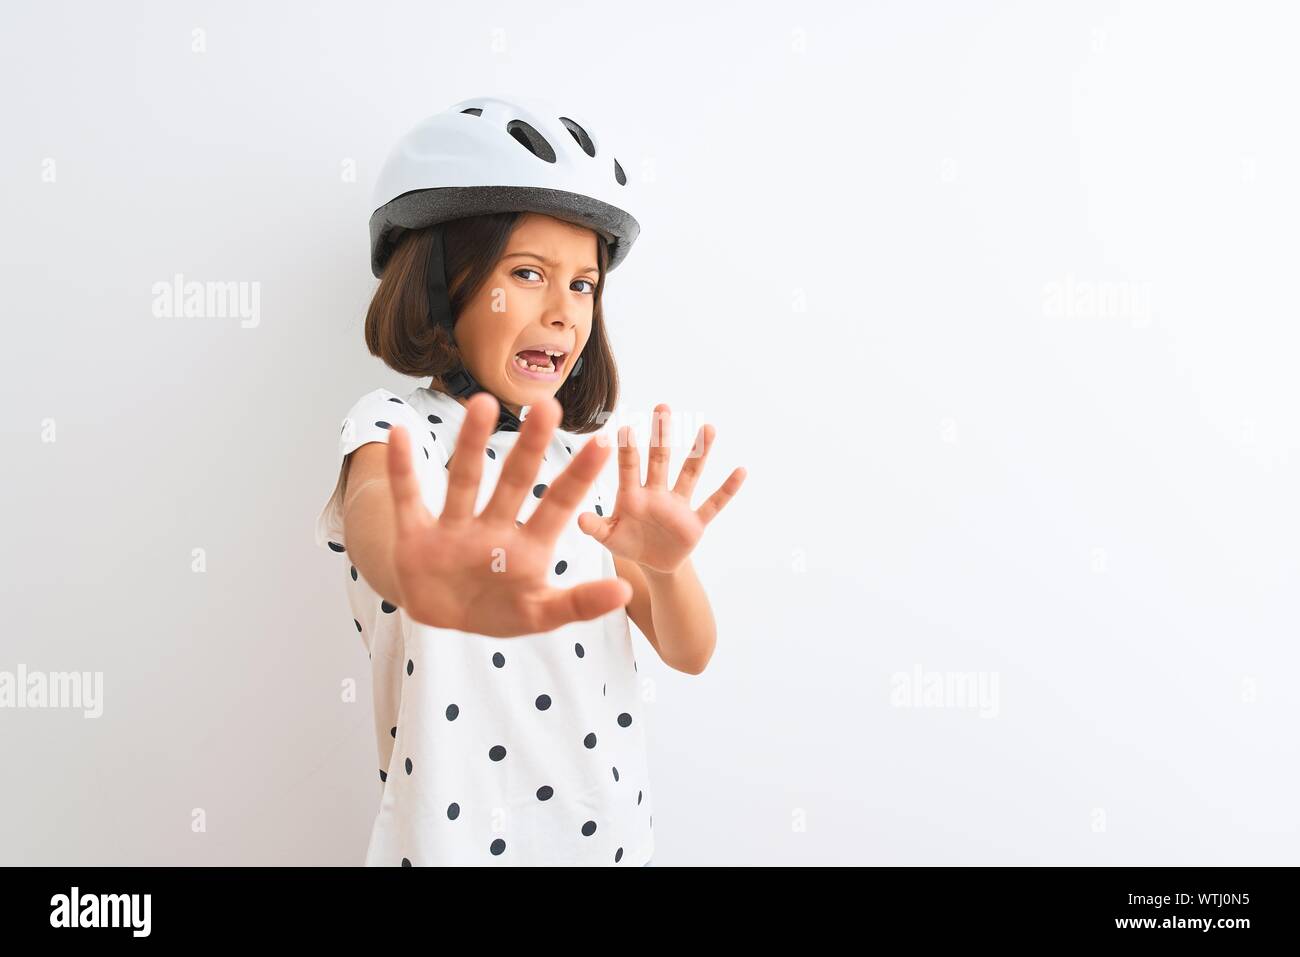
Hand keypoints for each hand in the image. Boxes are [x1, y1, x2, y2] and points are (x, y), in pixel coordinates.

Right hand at [385, 392, 631, 636]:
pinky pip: (408, 498)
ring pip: (465, 480)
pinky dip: (403, 470)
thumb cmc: (500, 610)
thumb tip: (627, 591)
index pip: (560, 504)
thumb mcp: (541, 615)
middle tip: (548, 405)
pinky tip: (400, 434)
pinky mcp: (416, 535)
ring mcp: (455, 528)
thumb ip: (580, 604)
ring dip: (471, 444)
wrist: (445, 620)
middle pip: (515, 480)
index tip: (604, 440)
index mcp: (529, 546)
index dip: (580, 475)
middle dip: (531, 446)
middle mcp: (494, 527)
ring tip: (482, 403)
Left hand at [577, 403, 745, 573]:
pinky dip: (727, 490)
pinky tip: (740, 471)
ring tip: (708, 428)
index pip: (629, 468)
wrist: (653, 563)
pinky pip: (714, 504)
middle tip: (662, 408)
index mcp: (632, 495)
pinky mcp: (695, 523)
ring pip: (689, 474)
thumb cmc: (628, 542)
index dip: (628, 450)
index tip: (625, 427)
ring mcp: (678, 505)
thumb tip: (580, 518)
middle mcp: (656, 493)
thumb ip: (597, 528)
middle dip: (661, 435)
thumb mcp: (610, 538)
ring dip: (700, 452)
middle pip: (660, 460)